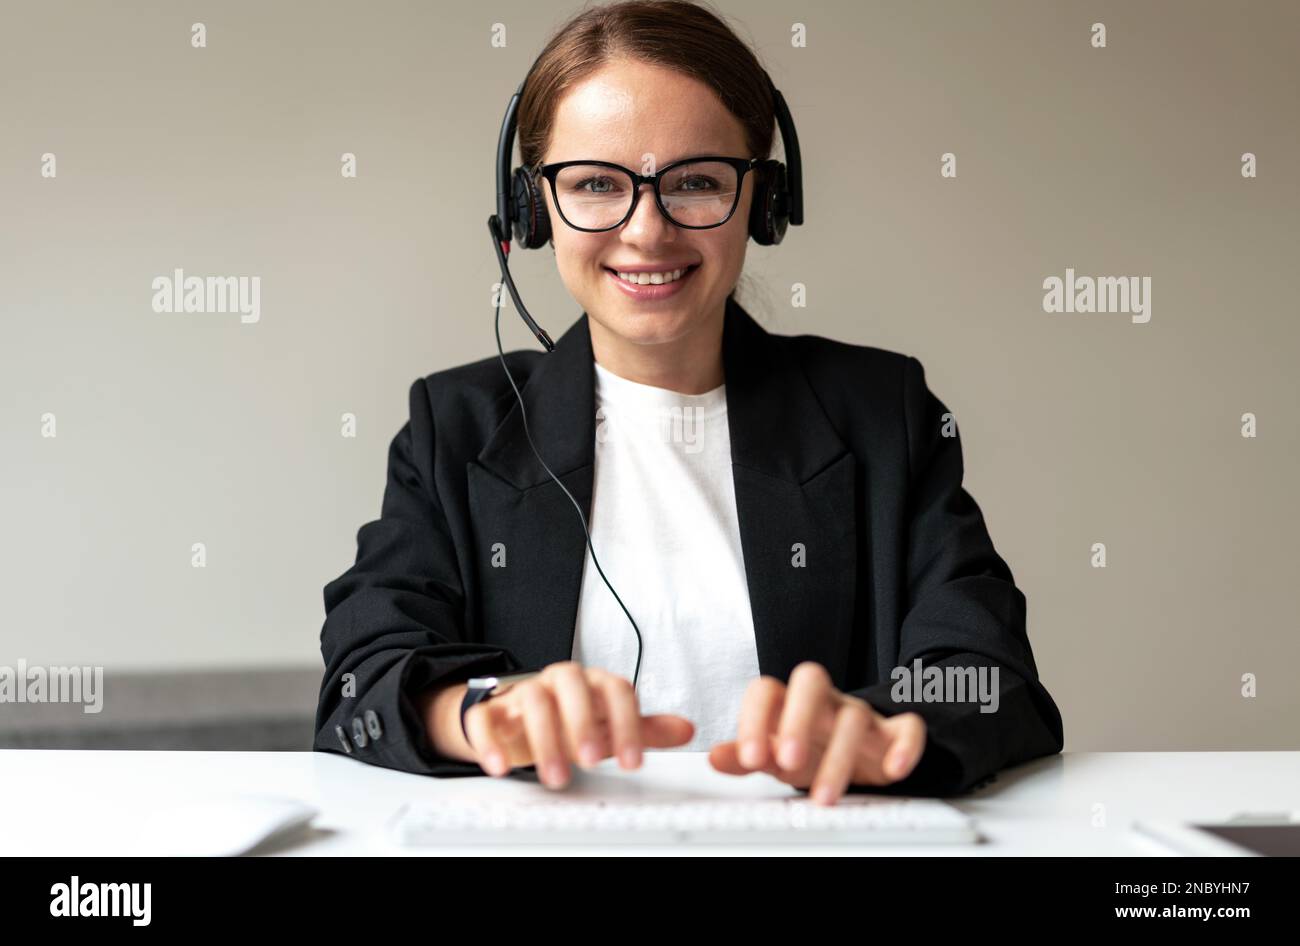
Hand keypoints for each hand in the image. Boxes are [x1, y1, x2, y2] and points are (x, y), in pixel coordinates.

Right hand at [463, 661, 693, 788]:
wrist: (510, 715)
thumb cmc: (565, 718)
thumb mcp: (605, 725)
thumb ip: (643, 728)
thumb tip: (687, 729)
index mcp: (590, 683)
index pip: (615, 689)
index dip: (628, 724)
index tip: (635, 763)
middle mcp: (557, 682)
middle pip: (571, 685)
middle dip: (583, 723)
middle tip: (593, 761)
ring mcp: (521, 693)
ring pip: (532, 700)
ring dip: (544, 738)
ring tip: (555, 776)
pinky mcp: (488, 710)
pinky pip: (484, 718)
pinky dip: (490, 741)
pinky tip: (500, 767)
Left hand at [708, 661, 926, 805]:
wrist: (857, 754)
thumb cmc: (807, 750)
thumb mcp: (772, 756)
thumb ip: (744, 755)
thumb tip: (714, 756)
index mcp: (787, 702)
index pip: (766, 689)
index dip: (755, 719)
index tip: (750, 758)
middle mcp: (823, 701)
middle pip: (811, 681)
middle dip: (797, 719)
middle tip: (786, 761)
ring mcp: (860, 713)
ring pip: (854, 716)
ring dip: (839, 757)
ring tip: (823, 798)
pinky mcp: (894, 732)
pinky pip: (907, 726)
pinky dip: (904, 747)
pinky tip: (893, 771)